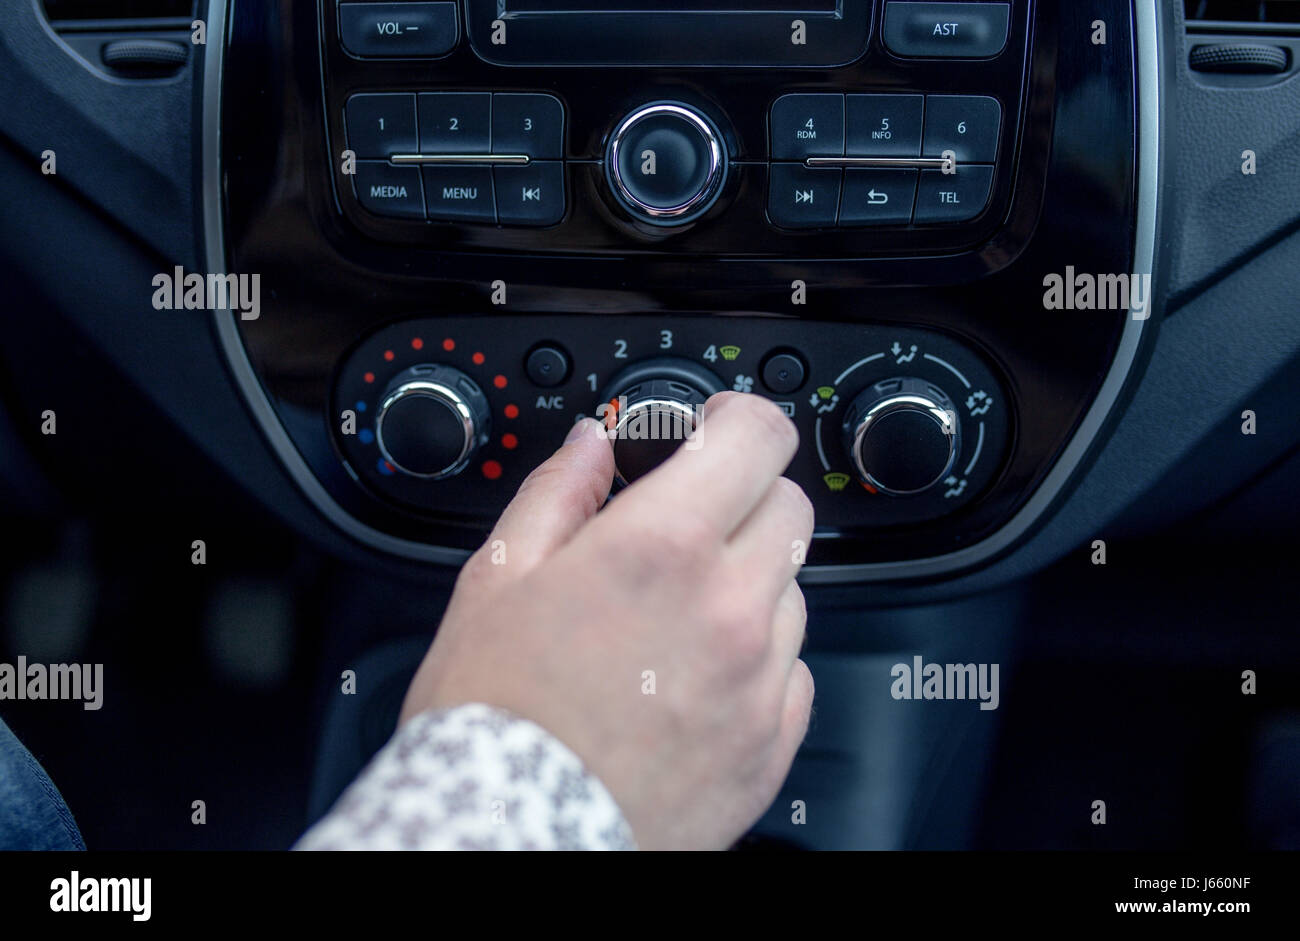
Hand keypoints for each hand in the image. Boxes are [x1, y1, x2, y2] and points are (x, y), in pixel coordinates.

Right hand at [400, 391, 814, 849]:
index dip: (738, 421)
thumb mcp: (497, 579)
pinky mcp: (771, 742)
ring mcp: (760, 679)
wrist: (510, 839)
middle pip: (789, 507)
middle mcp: (729, 607)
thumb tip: (592, 444)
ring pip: (794, 588)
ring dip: (750, 582)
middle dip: (743, 499)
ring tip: (675, 620)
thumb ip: (557, 492)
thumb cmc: (493, 717)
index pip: (759, 438)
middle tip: (688, 527)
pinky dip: (759, 659)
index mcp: (661, 547)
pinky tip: (696, 677)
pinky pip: (795, 669)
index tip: (716, 431)